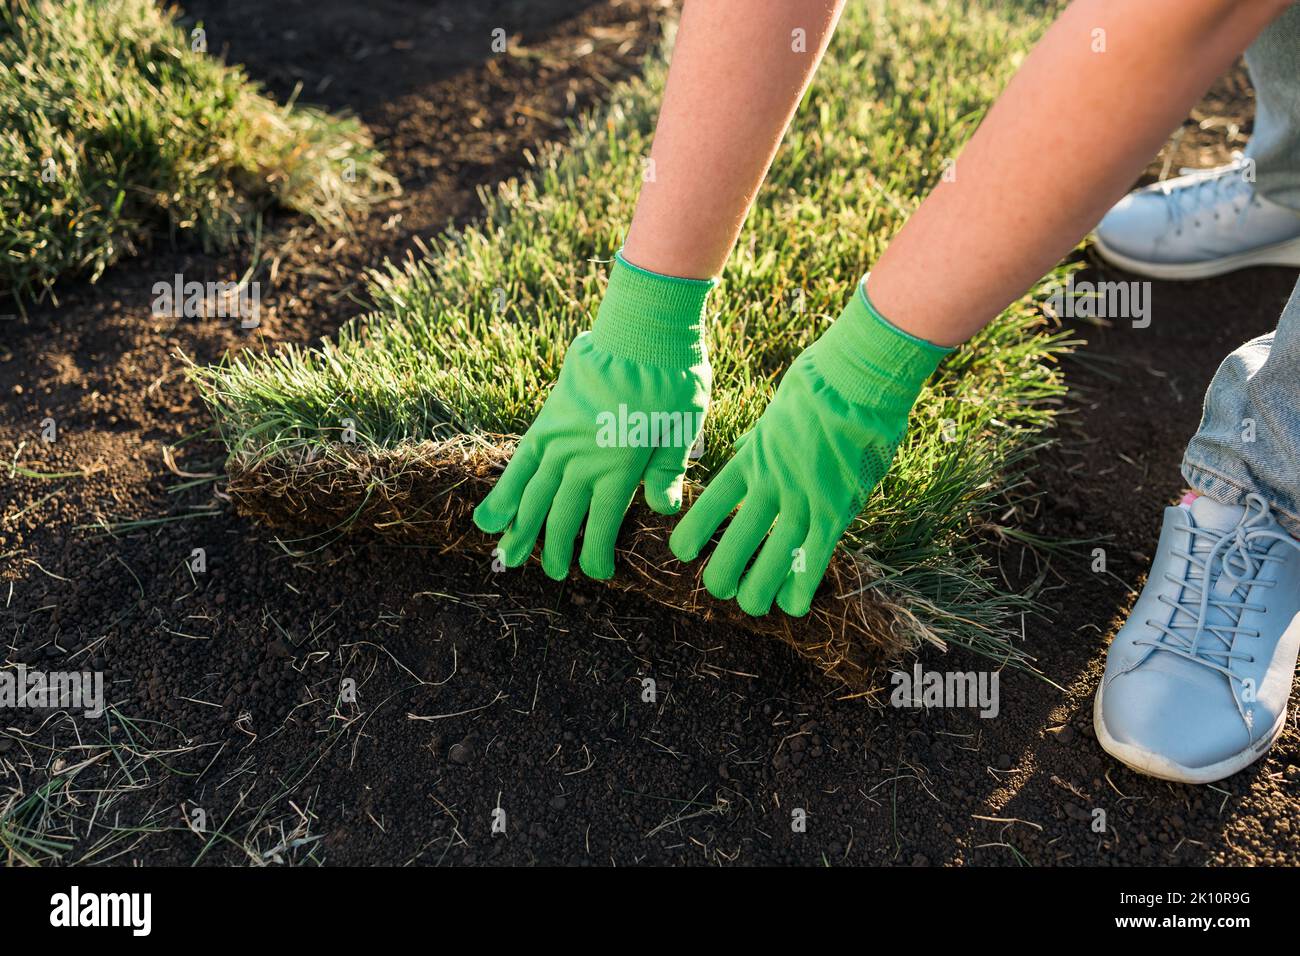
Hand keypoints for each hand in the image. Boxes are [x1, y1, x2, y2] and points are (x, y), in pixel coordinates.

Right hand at [474, 254, 713, 579]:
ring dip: (523, 530)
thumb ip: (668, 472)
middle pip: (561, 518)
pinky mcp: (546, 422)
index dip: (595, 555)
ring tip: (514, 556)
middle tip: (554, 573)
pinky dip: (504, 493)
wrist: (641, 332)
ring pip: (533, 497)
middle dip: (556, 551)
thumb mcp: (685, 429)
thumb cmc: (673, 380)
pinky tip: (490, 518)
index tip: (597, 572)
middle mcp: (583, 462)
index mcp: (621, 470)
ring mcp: (559, 442)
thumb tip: (662, 511)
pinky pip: (519, 464)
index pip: (600, 527)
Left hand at [669, 282, 949, 615]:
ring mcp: (804, 499)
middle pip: (735, 542)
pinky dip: (803, 585)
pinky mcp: (837, 509)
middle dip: (722, 572)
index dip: (693, 533)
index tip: (682, 553)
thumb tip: (749, 447)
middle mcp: (772, 484)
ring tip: (751, 606)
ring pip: (771, 559)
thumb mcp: (775, 411)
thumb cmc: (820, 385)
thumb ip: (761, 440)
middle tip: (720, 588)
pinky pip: (816, 557)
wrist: (858, 380)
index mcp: (752, 458)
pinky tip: (794, 607)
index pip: (710, 504)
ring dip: (758, 589)